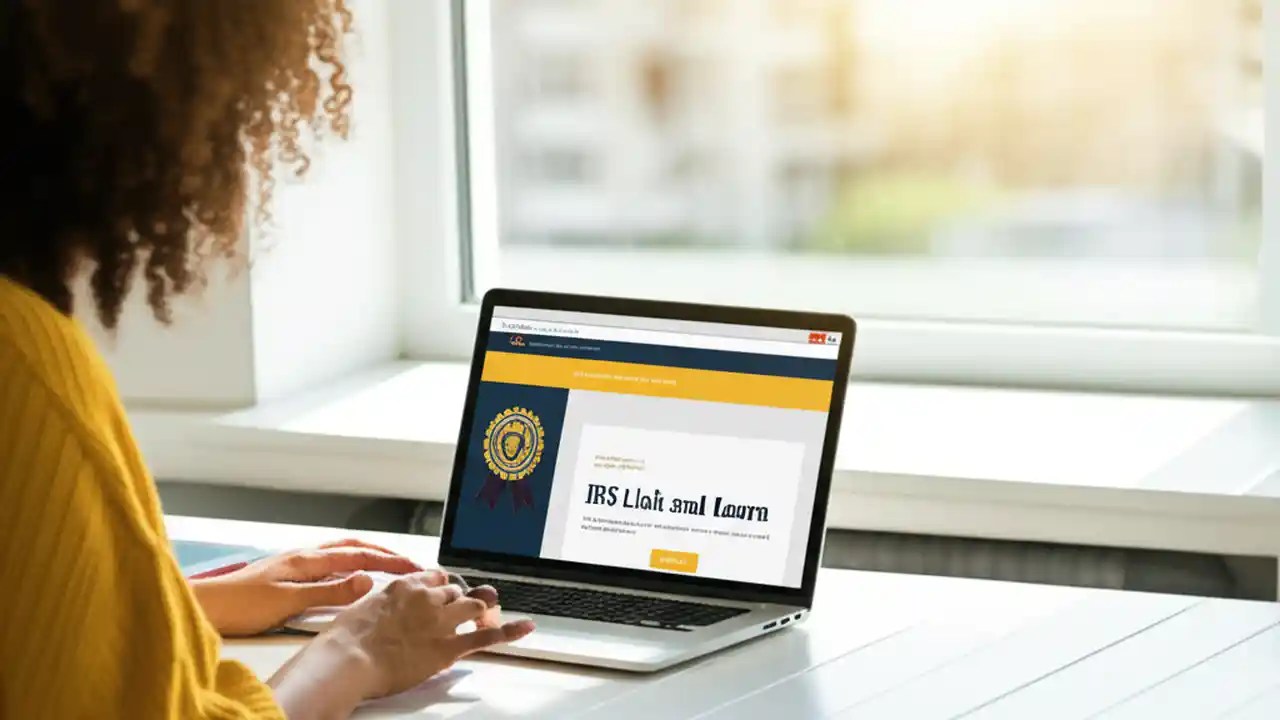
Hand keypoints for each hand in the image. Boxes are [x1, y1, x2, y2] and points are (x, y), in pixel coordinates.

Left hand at [190, 539, 421, 636]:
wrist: (205, 606)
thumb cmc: (240, 604)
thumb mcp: (289, 601)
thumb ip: (330, 591)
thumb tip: (367, 579)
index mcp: (308, 560)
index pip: (359, 556)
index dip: (389, 561)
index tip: (414, 568)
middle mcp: (304, 556)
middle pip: (353, 548)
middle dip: (384, 554)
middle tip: (410, 565)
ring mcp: (296, 564)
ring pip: (341, 554)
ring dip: (368, 557)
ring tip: (389, 566)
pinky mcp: (288, 575)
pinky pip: (330, 565)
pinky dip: (350, 567)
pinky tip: (351, 578)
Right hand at [268, 571, 535, 717]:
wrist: (349, 659)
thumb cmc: (346, 639)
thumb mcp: (360, 607)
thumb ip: (379, 602)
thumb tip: (379, 607)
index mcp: (406, 585)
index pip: (436, 577)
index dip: (442, 587)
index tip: (443, 594)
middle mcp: (428, 597)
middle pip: (457, 592)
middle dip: (463, 601)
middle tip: (464, 611)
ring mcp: (441, 620)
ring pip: (475, 606)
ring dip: (480, 611)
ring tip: (485, 617)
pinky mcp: (449, 646)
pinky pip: (486, 636)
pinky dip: (510, 631)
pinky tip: (525, 627)